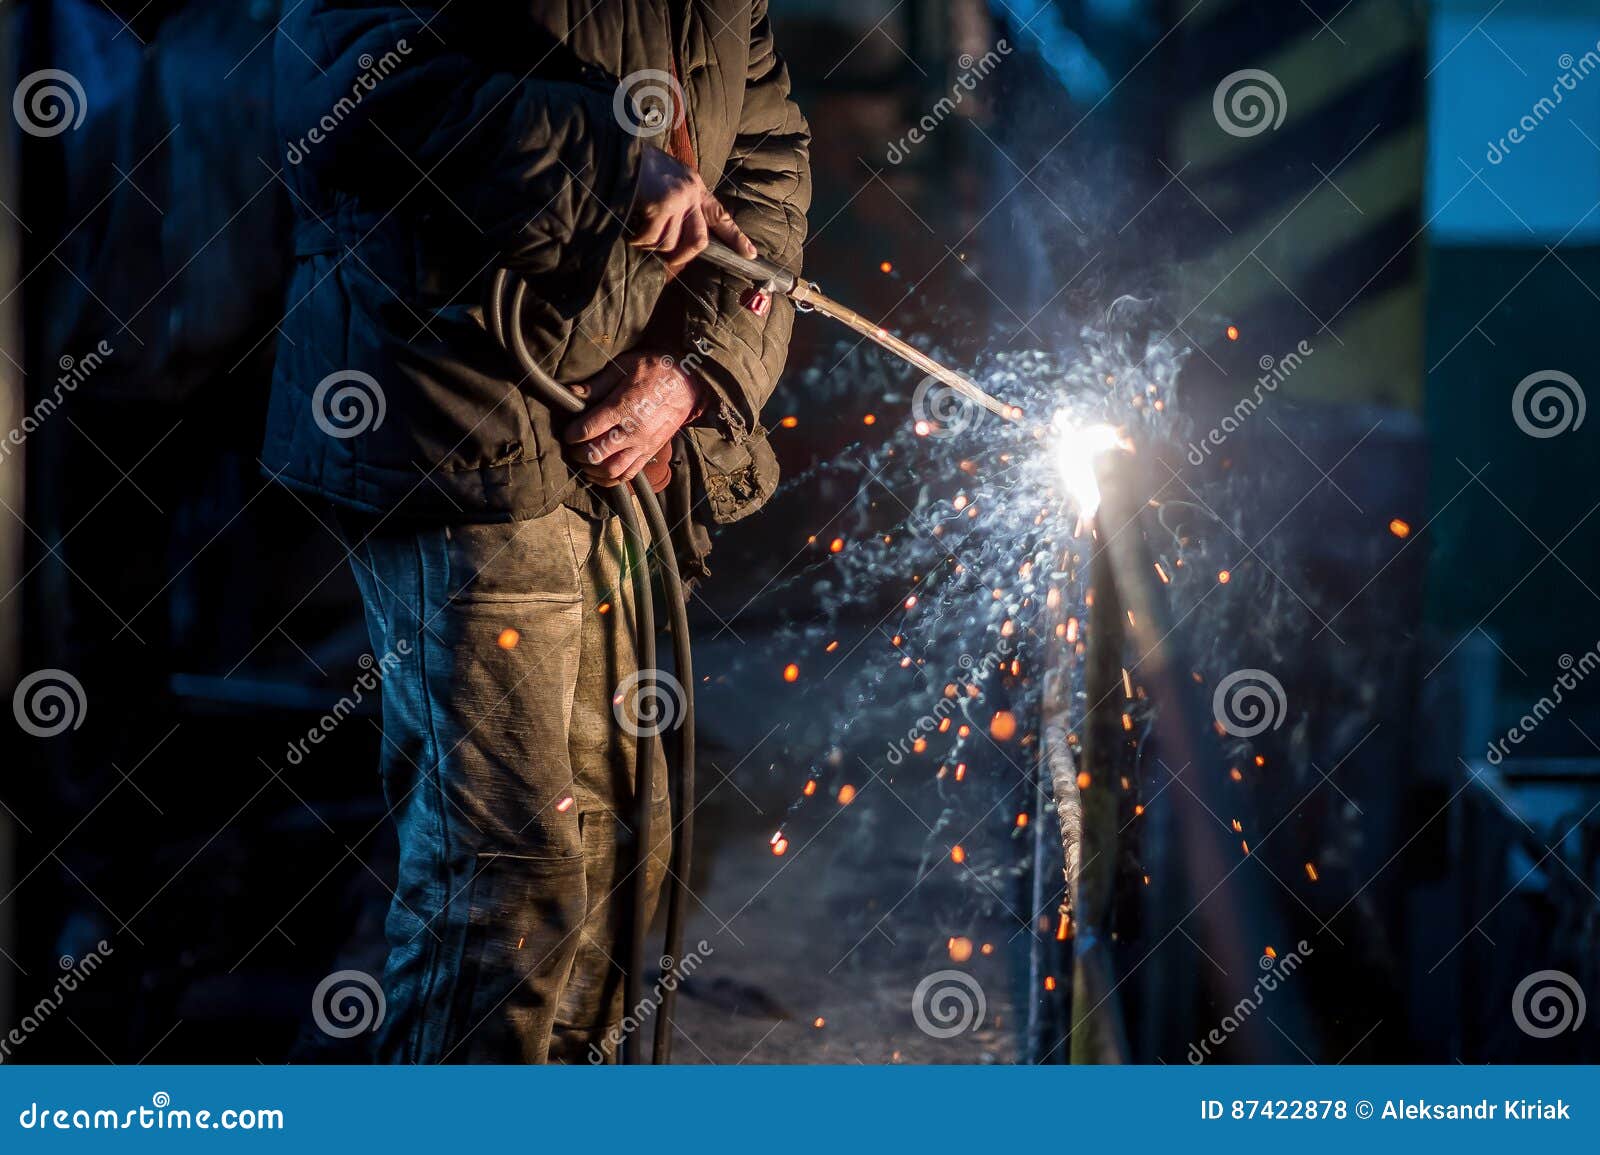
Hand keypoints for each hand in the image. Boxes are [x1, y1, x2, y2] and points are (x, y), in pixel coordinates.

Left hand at [563, 352, 704, 485]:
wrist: (688, 380)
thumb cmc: (655, 370)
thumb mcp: (622, 367)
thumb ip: (596, 385)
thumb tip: (571, 393)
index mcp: (623, 408)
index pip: (587, 430)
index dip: (571, 434)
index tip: (568, 432)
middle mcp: (633, 430)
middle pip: (596, 454)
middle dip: (578, 454)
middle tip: (572, 448)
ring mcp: (643, 444)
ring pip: (611, 470)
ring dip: (593, 470)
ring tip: (585, 462)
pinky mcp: (651, 452)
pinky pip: (629, 474)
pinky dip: (611, 480)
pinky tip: (601, 474)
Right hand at [629, 146, 756, 275]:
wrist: (623, 150)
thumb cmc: (643, 166)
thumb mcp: (671, 178)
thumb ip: (683, 201)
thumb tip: (680, 235)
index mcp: (697, 188)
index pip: (721, 216)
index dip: (736, 238)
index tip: (750, 254)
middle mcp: (691, 194)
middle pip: (699, 241)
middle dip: (684, 256)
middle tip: (670, 261)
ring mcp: (676, 200)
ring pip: (671, 243)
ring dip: (653, 247)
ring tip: (640, 237)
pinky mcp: (660, 206)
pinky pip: (652, 239)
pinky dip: (639, 242)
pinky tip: (632, 234)